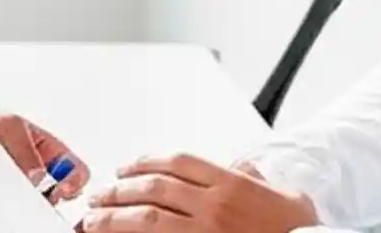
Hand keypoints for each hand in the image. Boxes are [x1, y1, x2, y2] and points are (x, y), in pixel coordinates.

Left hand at [0, 104, 90, 202]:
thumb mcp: (7, 126)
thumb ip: (27, 151)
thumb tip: (40, 177)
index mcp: (45, 147)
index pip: (75, 170)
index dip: (74, 181)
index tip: (60, 188)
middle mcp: (34, 168)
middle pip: (59, 193)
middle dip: (50, 197)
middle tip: (36, 196)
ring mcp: (17, 185)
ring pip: (34, 204)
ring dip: (25, 201)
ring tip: (8, 189)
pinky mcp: (0, 198)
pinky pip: (11, 210)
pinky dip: (7, 207)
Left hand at [82, 153, 317, 231]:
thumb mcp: (288, 198)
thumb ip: (258, 180)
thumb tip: (243, 170)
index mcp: (232, 186)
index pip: (176, 162)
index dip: (143, 161)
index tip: (124, 167)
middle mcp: (215, 207)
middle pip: (152, 188)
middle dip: (119, 189)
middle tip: (99, 194)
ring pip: (145, 218)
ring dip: (112, 216)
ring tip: (92, 219)